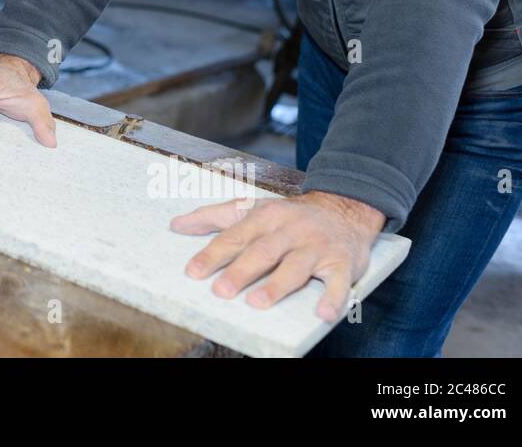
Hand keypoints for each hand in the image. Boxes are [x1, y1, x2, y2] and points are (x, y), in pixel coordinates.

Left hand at [170, 190, 384, 320]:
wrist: (345, 208)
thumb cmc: (289, 216)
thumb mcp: (253, 209)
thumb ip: (214, 217)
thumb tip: (177, 225)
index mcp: (266, 216)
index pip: (235, 236)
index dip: (214, 254)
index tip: (193, 272)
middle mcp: (290, 230)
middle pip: (263, 251)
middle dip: (240, 271)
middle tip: (220, 291)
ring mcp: (317, 246)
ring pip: (296, 267)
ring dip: (277, 285)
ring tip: (257, 302)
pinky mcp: (343, 263)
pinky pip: (339, 282)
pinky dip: (333, 298)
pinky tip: (322, 314)